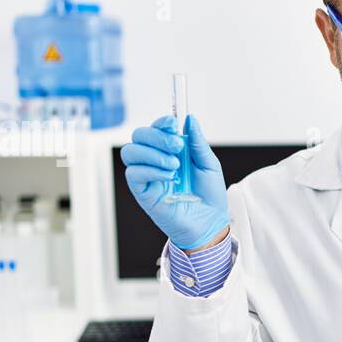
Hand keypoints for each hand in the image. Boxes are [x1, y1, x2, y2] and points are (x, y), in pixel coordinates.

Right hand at [120, 114, 230, 250]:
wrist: (211, 222)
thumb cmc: (209, 195)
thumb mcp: (208, 164)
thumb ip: (197, 142)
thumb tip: (189, 119)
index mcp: (169, 151)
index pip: (155, 128)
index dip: (161, 123)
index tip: (173, 123)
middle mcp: (155, 160)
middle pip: (139, 136)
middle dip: (157, 136)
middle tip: (177, 146)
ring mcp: (147, 176)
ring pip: (131, 152)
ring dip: (153, 153)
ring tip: (175, 165)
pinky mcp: (143, 192)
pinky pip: (134, 174)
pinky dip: (151, 170)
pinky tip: (169, 177)